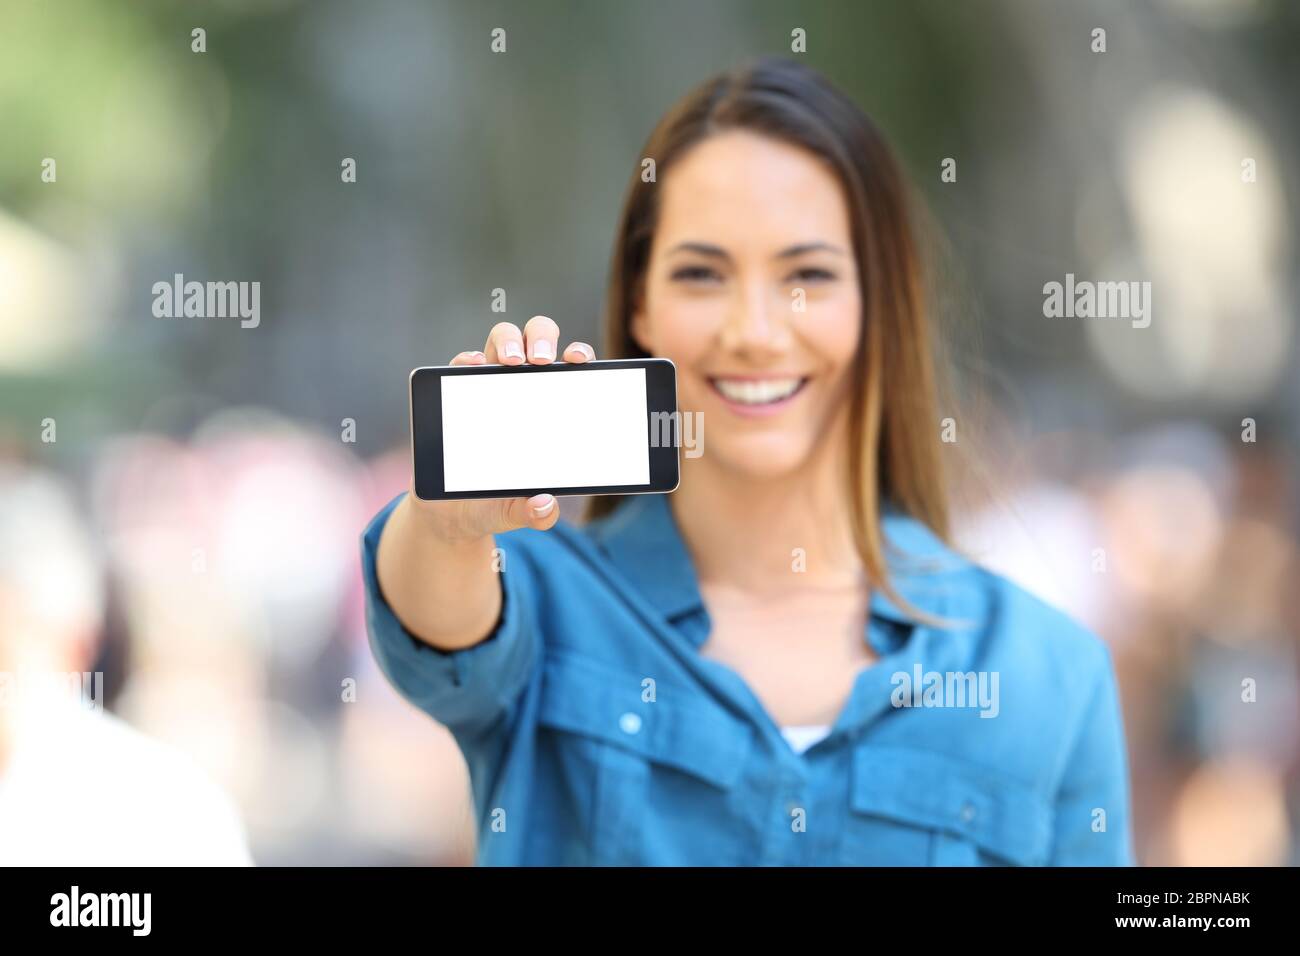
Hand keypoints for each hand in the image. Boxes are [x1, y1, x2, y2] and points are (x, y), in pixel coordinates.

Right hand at [405, 314, 597, 541]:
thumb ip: (535, 513)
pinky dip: (468, 358)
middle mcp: (521, 386)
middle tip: (540, 361)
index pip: (569, 367)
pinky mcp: (456, 392)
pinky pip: (462, 363)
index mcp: (549, 405)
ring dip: (509, 340)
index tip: (580, 361)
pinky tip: (474, 364)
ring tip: (513, 361)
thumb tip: (545, 505)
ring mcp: (488, 384)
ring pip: (502, 339)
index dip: (578, 354)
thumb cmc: (497, 501)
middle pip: (536, 338)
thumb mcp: (518, 510)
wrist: (452, 514)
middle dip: (542, 338)